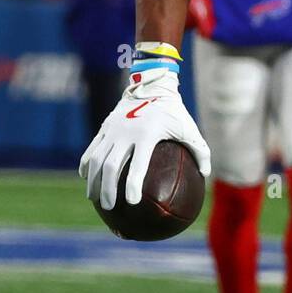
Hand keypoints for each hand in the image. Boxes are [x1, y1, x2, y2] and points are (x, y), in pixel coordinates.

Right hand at [79, 67, 210, 209]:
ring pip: (95, 159)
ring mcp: (112, 130)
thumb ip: (200, 151)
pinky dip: (86, 165)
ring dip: (93, 181)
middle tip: (110, 207)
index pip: (138, 164)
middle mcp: (126, 132)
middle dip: (107, 189)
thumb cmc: (173, 111)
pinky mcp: (104, 127)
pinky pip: (91, 149)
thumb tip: (205, 174)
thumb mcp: (190, 128)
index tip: (132, 202)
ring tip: (94, 198)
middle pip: (110, 166)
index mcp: (147, 134)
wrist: (150, 84)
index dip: (132, 184)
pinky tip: (87, 179)